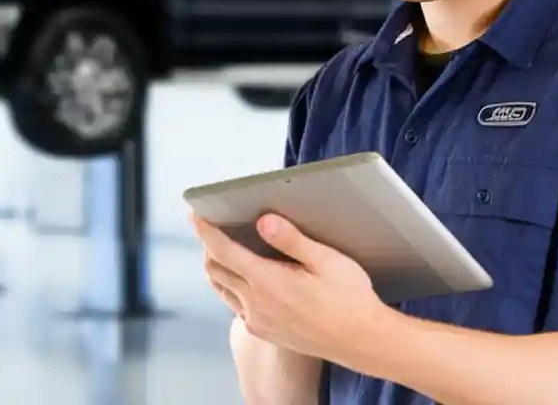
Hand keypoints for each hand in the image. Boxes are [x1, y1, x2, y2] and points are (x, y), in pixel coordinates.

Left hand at [193, 212, 392, 367]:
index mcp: (268, 282)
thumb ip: (291, 239)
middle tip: (214, 227)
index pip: (223, 251)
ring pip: (222, 288)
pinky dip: (231, 286)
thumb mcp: (326, 261)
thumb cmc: (349, 298)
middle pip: (215, 269)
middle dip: (209, 245)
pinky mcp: (263, 331)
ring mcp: (257, 320)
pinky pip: (235, 305)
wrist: (362, 341)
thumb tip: (263, 219)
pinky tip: (246, 277)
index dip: (205, 230)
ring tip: (226, 248)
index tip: (195, 215)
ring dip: (218, 267)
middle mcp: (256, 304)